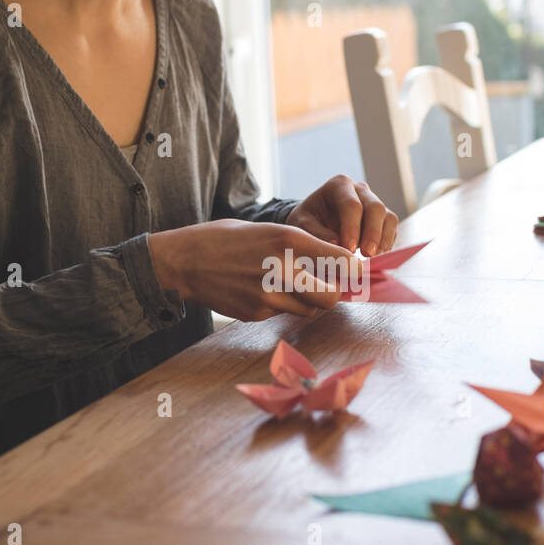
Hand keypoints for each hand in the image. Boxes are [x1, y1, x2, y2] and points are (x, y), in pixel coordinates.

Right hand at [148, 219, 361, 321]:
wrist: (186, 260)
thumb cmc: (229, 240)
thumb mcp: (269, 230)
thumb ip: (304, 248)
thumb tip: (339, 265)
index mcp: (288, 240)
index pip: (341, 261)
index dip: (353, 271)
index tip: (357, 273)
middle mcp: (282, 269)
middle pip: (331, 297)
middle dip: (334, 294)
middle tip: (327, 287)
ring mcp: (268, 296)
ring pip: (309, 310)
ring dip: (308, 302)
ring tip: (290, 285)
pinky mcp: (256, 313)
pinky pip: (284, 314)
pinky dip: (282, 306)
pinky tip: (262, 291)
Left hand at [286, 175, 398, 255]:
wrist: (314, 221)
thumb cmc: (307, 220)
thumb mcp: (302, 225)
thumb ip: (317, 233)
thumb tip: (338, 245)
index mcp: (339, 185)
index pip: (351, 205)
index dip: (352, 227)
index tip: (348, 249)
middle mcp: (360, 190)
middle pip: (375, 207)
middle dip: (373, 233)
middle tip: (367, 255)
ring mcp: (373, 203)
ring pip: (388, 217)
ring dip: (383, 240)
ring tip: (374, 259)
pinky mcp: (382, 218)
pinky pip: (391, 228)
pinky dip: (386, 243)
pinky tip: (377, 258)